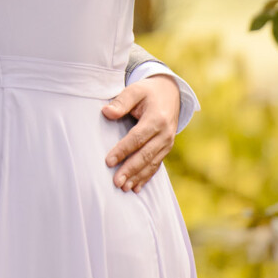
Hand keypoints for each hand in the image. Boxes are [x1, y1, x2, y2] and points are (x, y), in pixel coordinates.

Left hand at [101, 74, 180, 191]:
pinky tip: (137, 187)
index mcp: (157, 118)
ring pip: (152, 163)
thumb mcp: (135, 90)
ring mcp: (167, 142)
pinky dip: (146, 177)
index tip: (109, 161)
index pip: (137, 138)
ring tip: (124, 188)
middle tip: (116, 182)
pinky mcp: (166, 148)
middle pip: (145, 155)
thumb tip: (106, 112)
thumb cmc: (148, 92)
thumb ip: (121, 101)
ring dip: (138, 177)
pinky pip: (156, 165)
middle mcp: (165, 133)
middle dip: (130, 170)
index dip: (123, 150)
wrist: (170, 93)